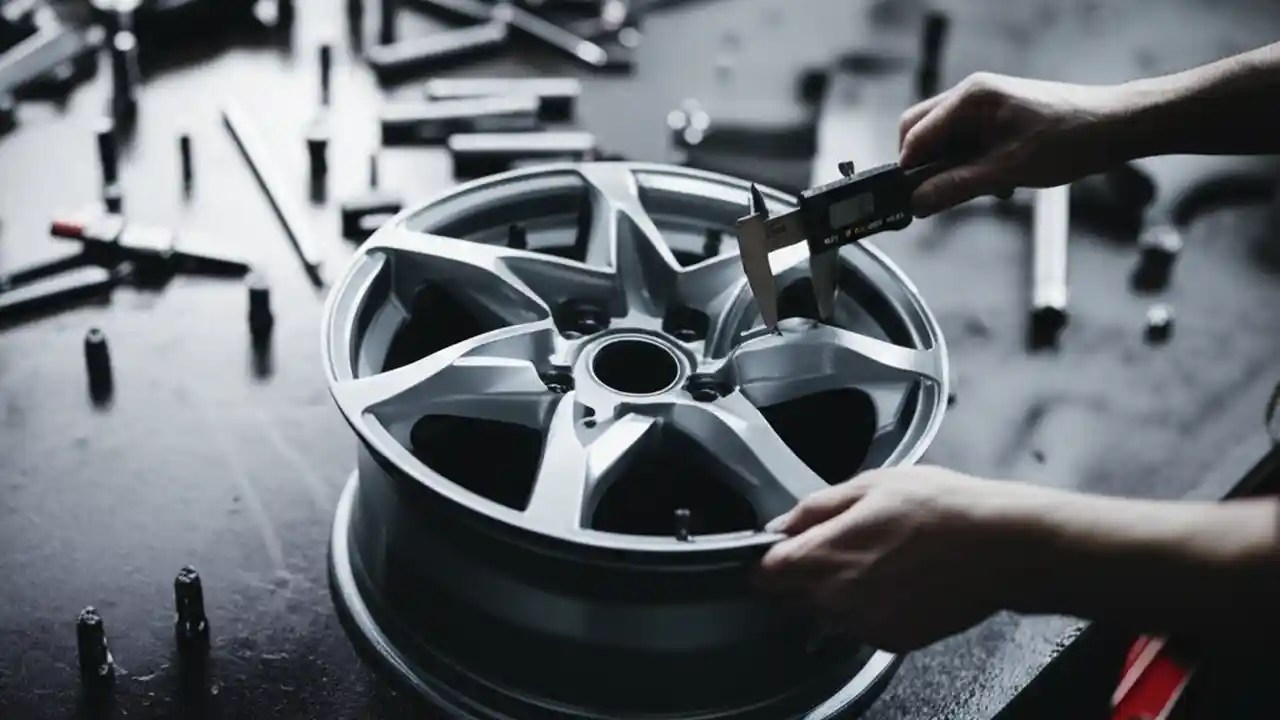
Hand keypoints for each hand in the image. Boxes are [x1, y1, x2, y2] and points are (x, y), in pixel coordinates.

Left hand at [757, 466, 1056, 651]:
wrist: (1000, 546)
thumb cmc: (941, 507)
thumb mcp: (870, 485)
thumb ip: (815, 508)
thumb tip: (781, 525)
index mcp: (825, 554)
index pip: (765, 574)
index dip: (768, 560)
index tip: (779, 552)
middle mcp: (838, 597)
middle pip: (791, 597)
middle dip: (802, 576)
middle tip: (837, 548)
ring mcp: (864, 624)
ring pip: (824, 615)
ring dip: (834, 594)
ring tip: (875, 562)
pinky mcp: (890, 640)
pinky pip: (858, 629)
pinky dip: (865, 611)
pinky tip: (895, 583)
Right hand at [899, 72, 1130, 216]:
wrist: (1115, 128)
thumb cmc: (1071, 137)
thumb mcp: (1008, 171)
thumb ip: (957, 187)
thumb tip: (918, 202)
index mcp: (970, 98)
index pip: (914, 135)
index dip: (907, 170)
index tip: (908, 200)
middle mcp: (971, 96)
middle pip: (921, 135)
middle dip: (926, 169)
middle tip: (937, 198)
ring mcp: (983, 107)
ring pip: (943, 144)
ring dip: (952, 171)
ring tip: (983, 190)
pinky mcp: (996, 120)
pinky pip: (966, 146)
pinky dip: (971, 168)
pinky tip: (998, 183)